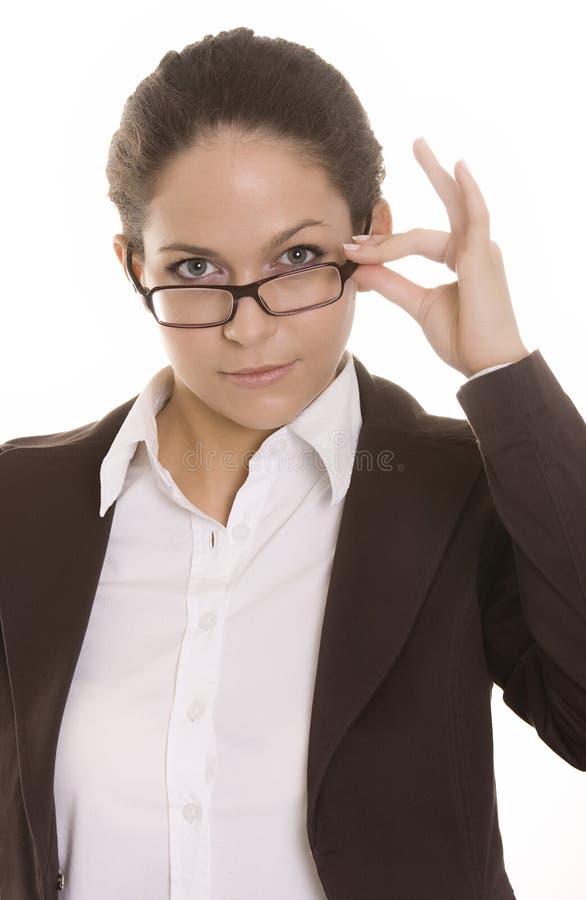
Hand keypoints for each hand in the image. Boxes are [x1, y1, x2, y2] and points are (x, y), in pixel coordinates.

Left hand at [343, 137, 529, 377]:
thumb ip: (393, 283)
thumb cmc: (462, 338)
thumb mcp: (419, 305)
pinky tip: (457, 168)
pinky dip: (467, 192)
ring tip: (420, 147)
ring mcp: (482, 251)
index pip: (418, 240)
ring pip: (443, 218)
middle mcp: (475, 249)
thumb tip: (362, 267)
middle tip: (416, 142)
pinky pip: (474, 219)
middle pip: (448, 205)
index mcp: (462, 259)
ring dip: (434, 178)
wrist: (485, 365)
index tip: (353, 248)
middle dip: (432, 173)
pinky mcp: (483, 258)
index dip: (385, 244)